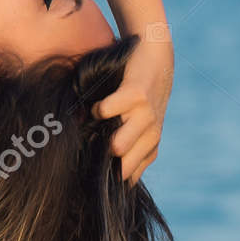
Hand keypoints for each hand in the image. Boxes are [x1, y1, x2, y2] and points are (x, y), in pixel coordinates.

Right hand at [94, 32, 172, 183]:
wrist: (156, 57)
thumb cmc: (137, 93)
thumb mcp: (135, 122)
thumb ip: (119, 142)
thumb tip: (86, 163)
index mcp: (149, 147)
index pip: (128, 177)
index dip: (108, 182)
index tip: (88, 183)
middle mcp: (150, 135)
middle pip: (124, 166)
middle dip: (103, 166)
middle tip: (83, 161)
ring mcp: (145, 116)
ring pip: (120, 144)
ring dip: (106, 140)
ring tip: (95, 134)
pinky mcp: (136, 95)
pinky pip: (109, 110)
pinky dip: (100, 110)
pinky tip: (96, 107)